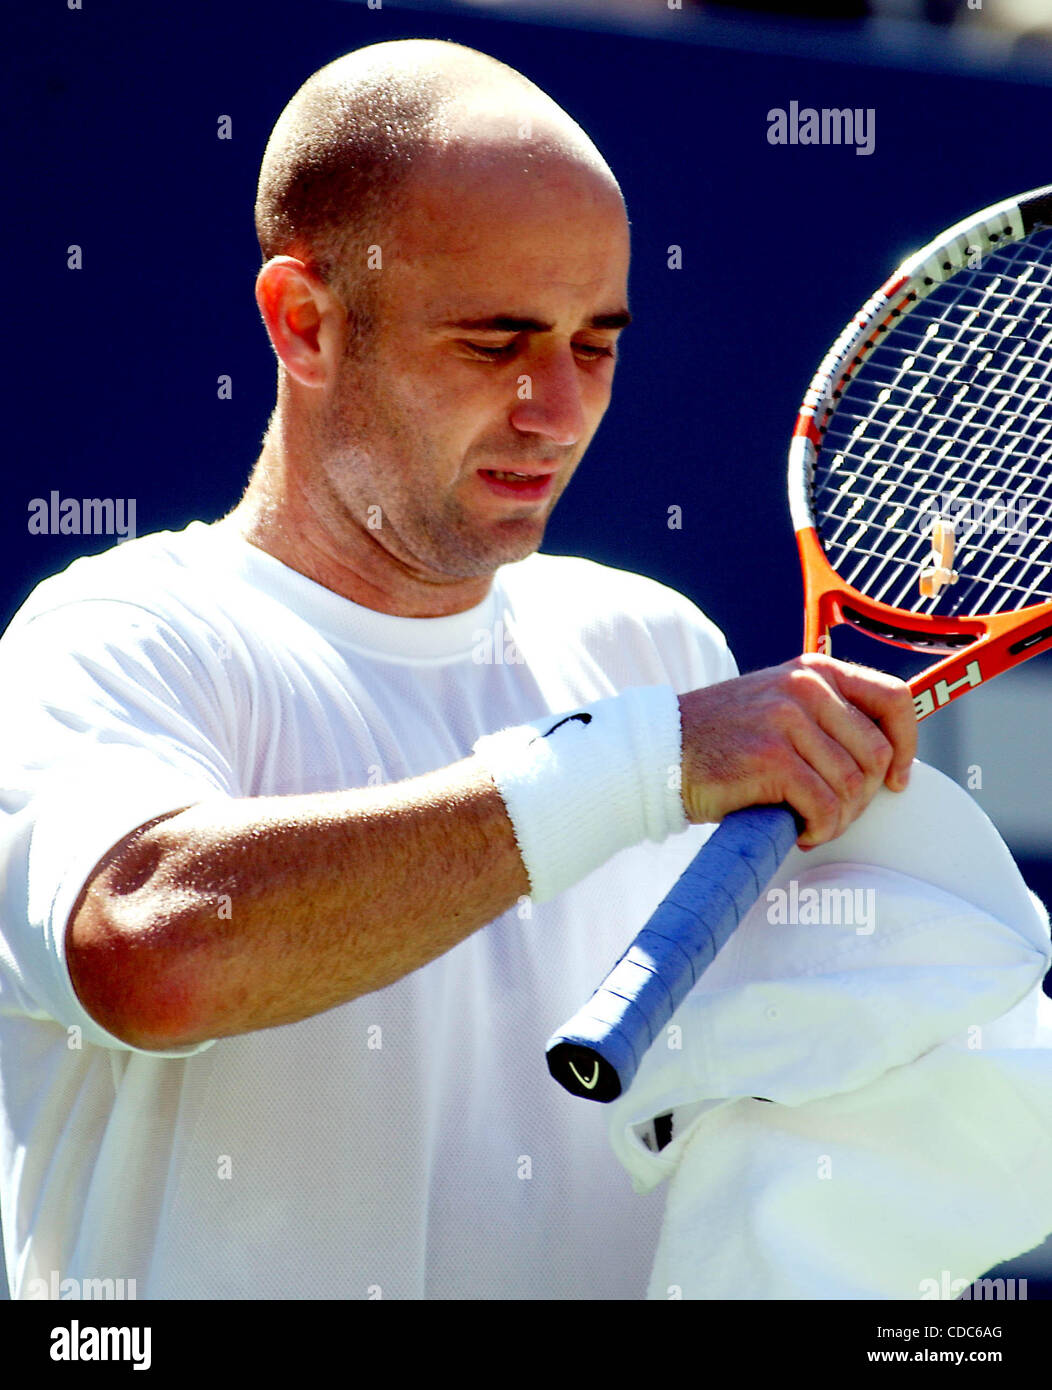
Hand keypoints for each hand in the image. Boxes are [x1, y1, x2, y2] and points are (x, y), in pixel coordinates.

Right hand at [677, 653, 916, 846]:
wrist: (660, 753)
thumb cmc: (722, 740)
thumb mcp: (778, 706)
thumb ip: (826, 716)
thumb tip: (886, 758)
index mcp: (815, 671)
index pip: (894, 700)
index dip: (907, 746)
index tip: (895, 781)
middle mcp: (806, 687)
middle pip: (877, 753)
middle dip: (863, 796)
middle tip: (833, 814)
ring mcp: (787, 719)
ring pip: (852, 784)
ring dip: (839, 818)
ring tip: (811, 824)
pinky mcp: (771, 757)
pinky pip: (825, 805)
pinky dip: (819, 829)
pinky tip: (798, 831)